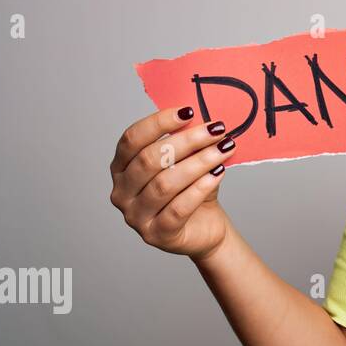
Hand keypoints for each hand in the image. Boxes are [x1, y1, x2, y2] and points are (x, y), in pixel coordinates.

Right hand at [108, 105, 238, 260]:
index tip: (188, 111)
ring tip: (224, 149)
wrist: (205, 228)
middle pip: (149, 160)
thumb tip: (203, 119)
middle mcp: (121, 193)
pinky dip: (200, 188)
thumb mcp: (188, 162)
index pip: (131, 140)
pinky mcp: (156, 235)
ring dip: (199, 162)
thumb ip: (187, 143)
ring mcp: (136, 217)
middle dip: (186, 141)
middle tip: (216, 130)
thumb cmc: (192, 191)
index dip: (158, 123)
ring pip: (165, 184)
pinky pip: (178, 208)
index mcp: (121, 169)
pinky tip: (218, 174)